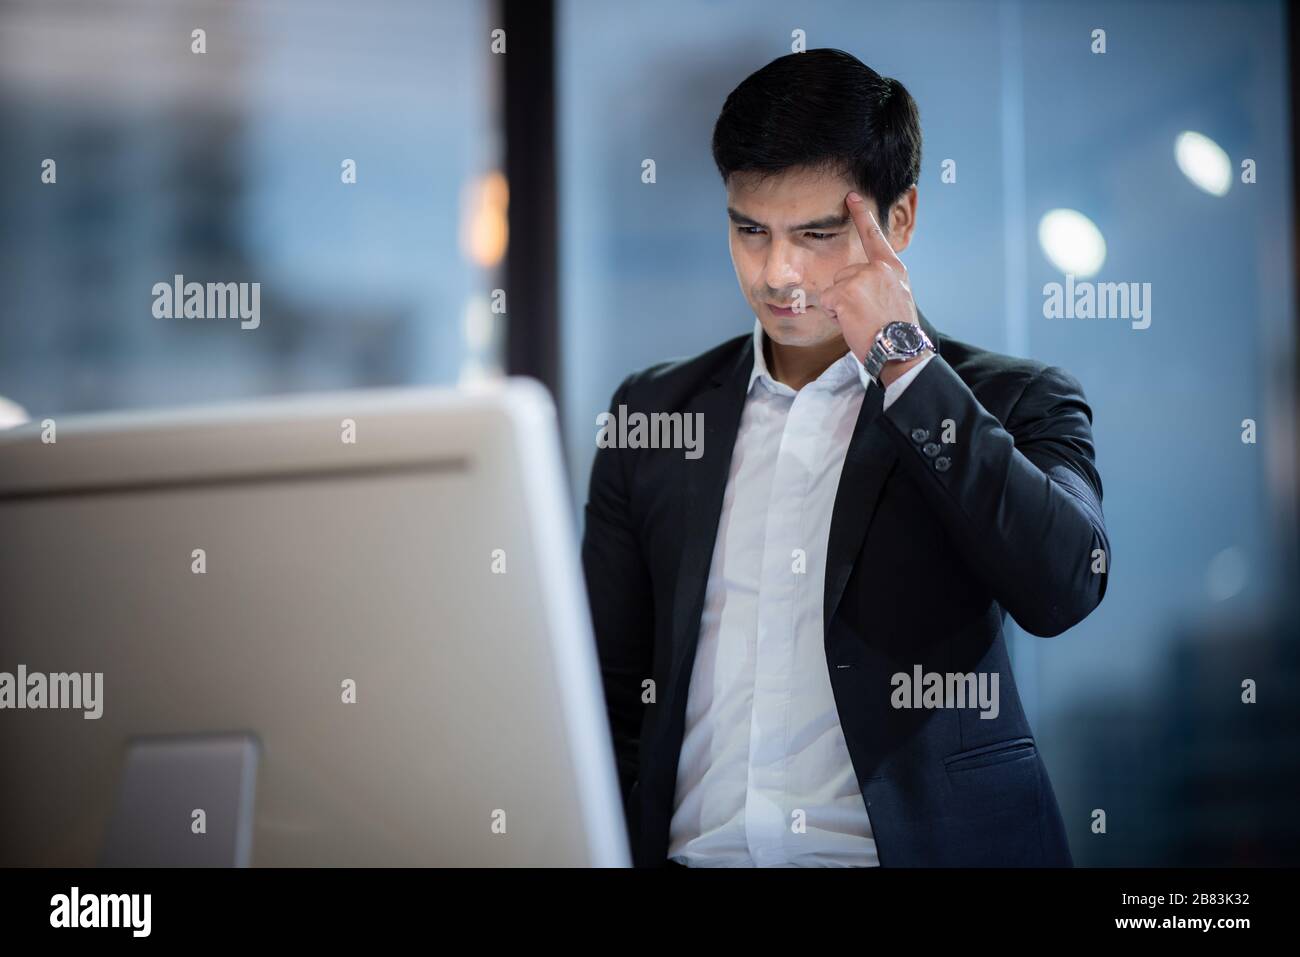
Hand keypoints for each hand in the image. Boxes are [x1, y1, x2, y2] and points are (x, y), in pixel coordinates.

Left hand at [819, 192, 924, 386]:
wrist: (900, 349)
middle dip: (846, 295)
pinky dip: (835, 315)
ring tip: (862, 320)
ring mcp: (861, 278)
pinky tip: (853, 323)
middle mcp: (878, 268)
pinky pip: (827, 302)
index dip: (862, 214)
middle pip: (843, 273)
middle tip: (865, 315)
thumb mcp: (897, 297)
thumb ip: (881, 281)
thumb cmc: (896, 331)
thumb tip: (864, 280)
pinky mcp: (845, 292)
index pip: (875, 236)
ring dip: (841, 307)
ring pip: (834, 289)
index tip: (851, 196)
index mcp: (893, 268)